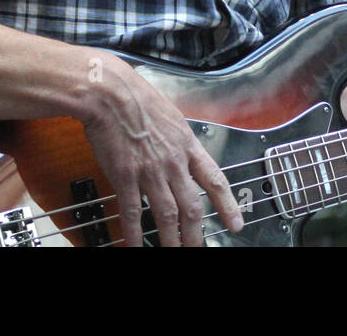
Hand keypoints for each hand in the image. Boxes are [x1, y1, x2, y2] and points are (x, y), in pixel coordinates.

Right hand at [81, 54, 243, 245]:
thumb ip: (180, 140)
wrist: (111, 93)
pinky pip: (133, 211)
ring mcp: (150, 171)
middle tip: (200, 249)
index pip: (215, 180)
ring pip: (167, 214)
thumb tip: (185, 153)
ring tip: (174, 252)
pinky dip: (135, 232)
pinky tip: (135, 245)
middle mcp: (173, 162)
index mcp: (188, 145)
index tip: (236, 223)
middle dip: (197, 233)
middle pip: (192, 206)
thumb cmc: (138, 99)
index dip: (228, 205)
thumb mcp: (172, 117)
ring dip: (172, 239)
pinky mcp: (125, 176)